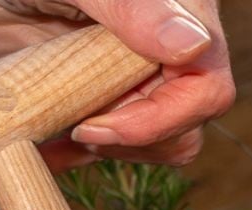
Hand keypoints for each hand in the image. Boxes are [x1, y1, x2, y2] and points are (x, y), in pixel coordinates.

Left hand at [0, 0, 232, 169]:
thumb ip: (132, 7)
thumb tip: (194, 45)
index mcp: (174, 5)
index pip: (207, 84)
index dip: (161, 119)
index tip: (95, 125)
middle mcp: (167, 40)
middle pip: (187, 122)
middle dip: (133, 138)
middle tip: (73, 127)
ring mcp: (137, 71)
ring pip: (160, 142)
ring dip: (110, 150)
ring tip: (58, 131)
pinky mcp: (107, 94)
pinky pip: (118, 144)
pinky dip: (82, 154)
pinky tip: (45, 143)